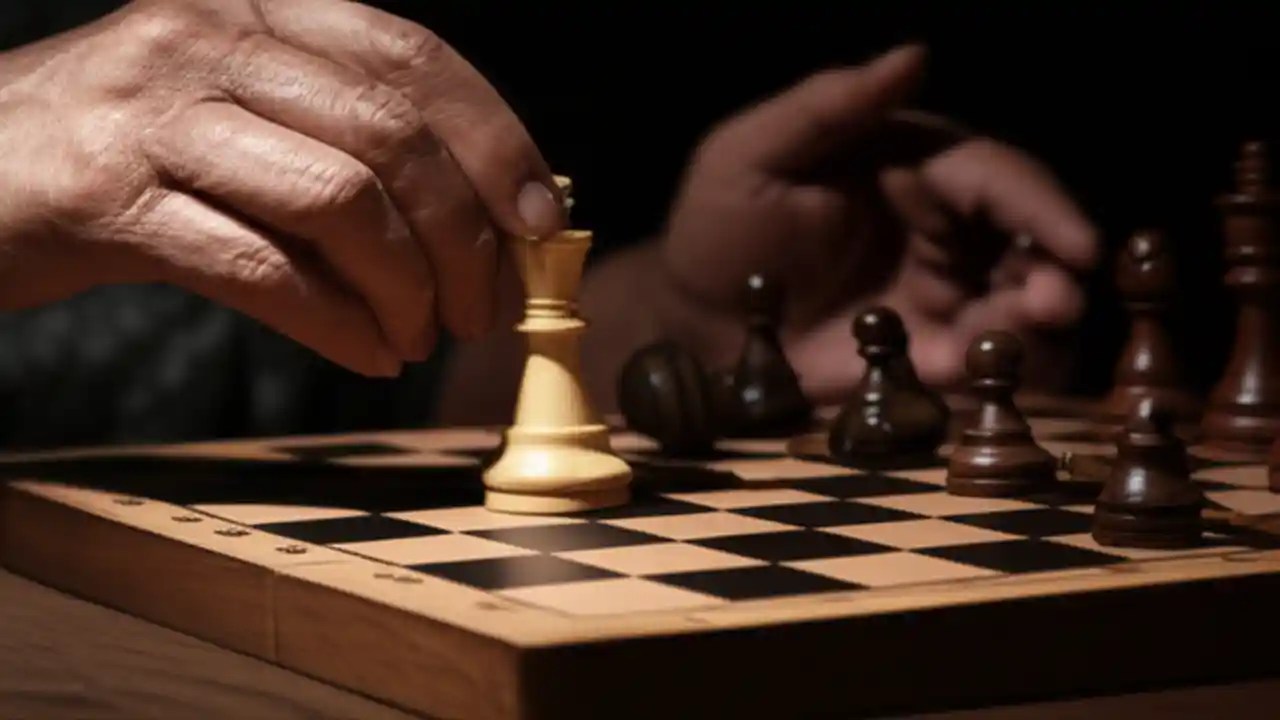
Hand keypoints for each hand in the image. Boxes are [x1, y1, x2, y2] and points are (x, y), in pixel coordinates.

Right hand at [0, 0, 563, 376]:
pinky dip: (337, 323)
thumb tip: (477, 218)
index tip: (542, 219)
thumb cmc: (121, 151)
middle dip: (463, 236)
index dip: (495, 140)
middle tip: (484, 307)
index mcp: (255, 9)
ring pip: (336, 198)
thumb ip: (340, 142)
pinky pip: (260, 268)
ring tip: (421, 336)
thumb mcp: (235, 112)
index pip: (410, 56)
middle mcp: (207, 38)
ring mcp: (153, 112)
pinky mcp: (107, 197)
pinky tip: (368, 353)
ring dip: (406, 287)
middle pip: (388, 133)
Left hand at [657, 44, 1098, 400]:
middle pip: (1019, 240)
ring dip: (1033, 318)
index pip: (991, 175)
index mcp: (908, 163)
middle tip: (1058, 301)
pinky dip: (988, 363)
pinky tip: (979, 369)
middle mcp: (936, 225)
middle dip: (1053, 269)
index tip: (1077, 245)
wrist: (691, 320)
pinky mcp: (916, 353)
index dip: (1039, 206)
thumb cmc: (717, 228)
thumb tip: (915, 53)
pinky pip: (969, 357)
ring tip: (1031, 334)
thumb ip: (828, 106)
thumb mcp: (751, 155)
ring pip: (1009, 299)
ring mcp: (931, 291)